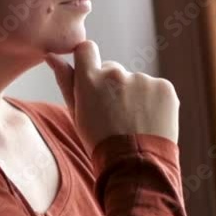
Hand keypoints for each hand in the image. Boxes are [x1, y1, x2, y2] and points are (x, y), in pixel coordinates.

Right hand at [45, 40, 179, 155]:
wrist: (135, 166)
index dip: (89, 60)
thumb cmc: (100, 142)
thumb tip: (52, 56)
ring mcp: (142, 79)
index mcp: (90, 78)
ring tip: (135, 123)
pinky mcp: (164, 87)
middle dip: (113, 87)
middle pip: (112, 69)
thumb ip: (65, 81)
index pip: (86, 49)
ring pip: (135, 82)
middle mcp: (115, 73)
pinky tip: (150, 121)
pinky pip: (156, 89)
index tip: (93, 77)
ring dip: (135, 96)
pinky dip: (154, 102)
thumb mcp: (76, 113)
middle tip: (116, 115)